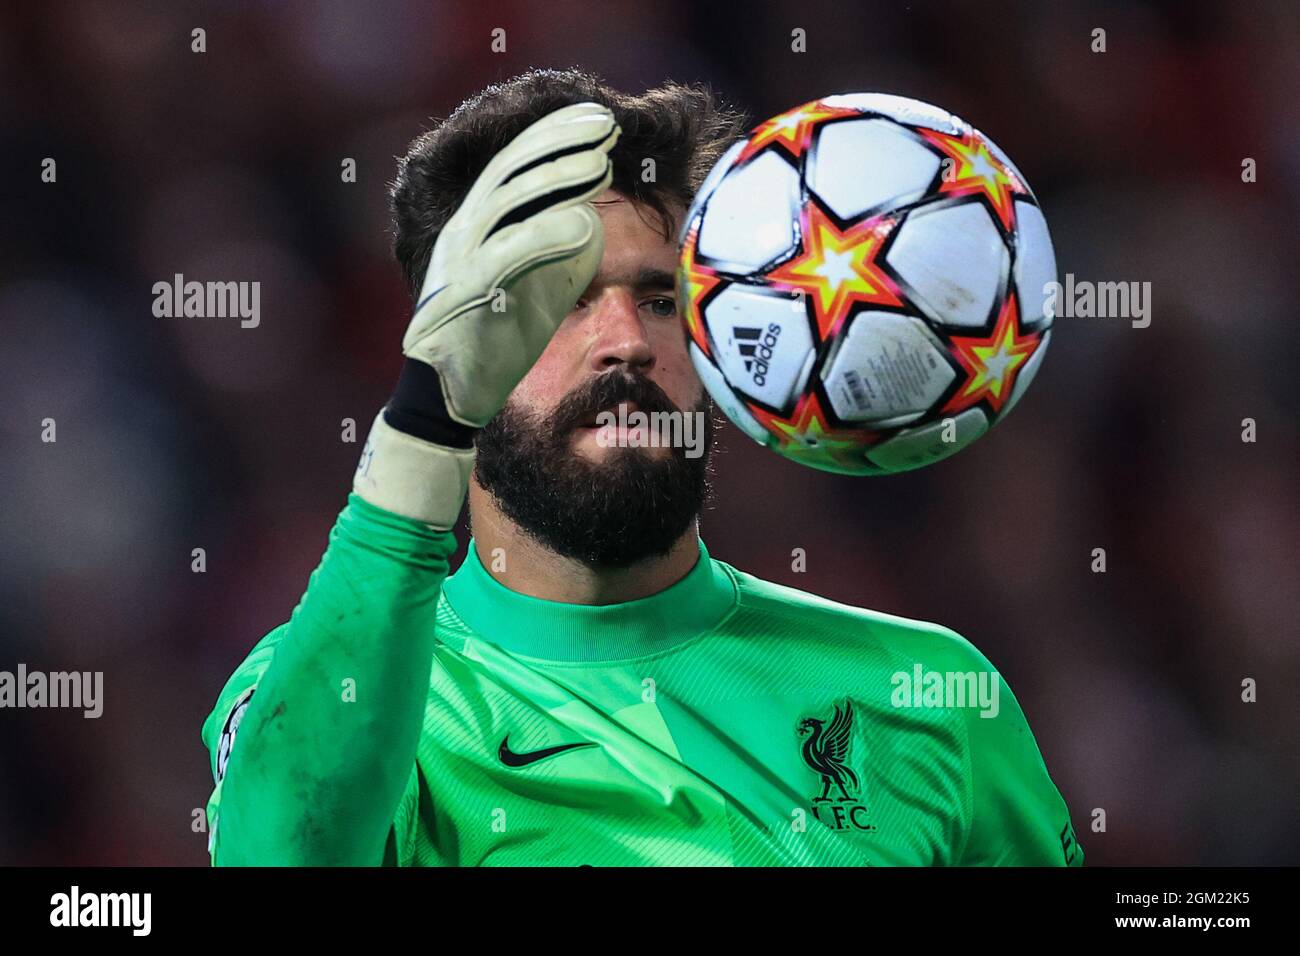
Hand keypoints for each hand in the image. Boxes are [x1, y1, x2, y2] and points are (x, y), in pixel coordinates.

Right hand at [354, 102, 619, 526]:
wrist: (451, 395)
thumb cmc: (497, 339)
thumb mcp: (537, 287)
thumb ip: (561, 253)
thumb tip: (593, 220)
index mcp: (478, 224)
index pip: (514, 163)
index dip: (555, 135)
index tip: (599, 120)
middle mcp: (464, 231)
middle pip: (511, 168)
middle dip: (558, 141)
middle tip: (605, 125)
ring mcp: (460, 259)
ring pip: (507, 200)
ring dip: (556, 177)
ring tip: (600, 161)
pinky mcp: (466, 292)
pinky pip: (507, 252)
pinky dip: (546, 234)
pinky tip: (583, 222)